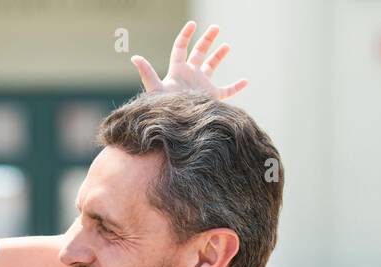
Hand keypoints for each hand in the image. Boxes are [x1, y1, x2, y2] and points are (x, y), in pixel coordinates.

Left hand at [131, 21, 247, 100]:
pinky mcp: (210, 97)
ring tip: (227, 46)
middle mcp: (190, 75)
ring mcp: (201, 85)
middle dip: (207, 40)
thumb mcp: (155, 89)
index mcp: (177, 71)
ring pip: (212, 66)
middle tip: (216, 27)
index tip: (193, 24)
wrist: (175, 127)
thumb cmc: (163, 110)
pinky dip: (236, 87)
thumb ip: (146, 73)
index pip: (181, 48)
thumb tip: (134, 57)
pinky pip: (226, 91)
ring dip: (218, 56)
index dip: (186, 35)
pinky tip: (245, 81)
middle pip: (198, 53)